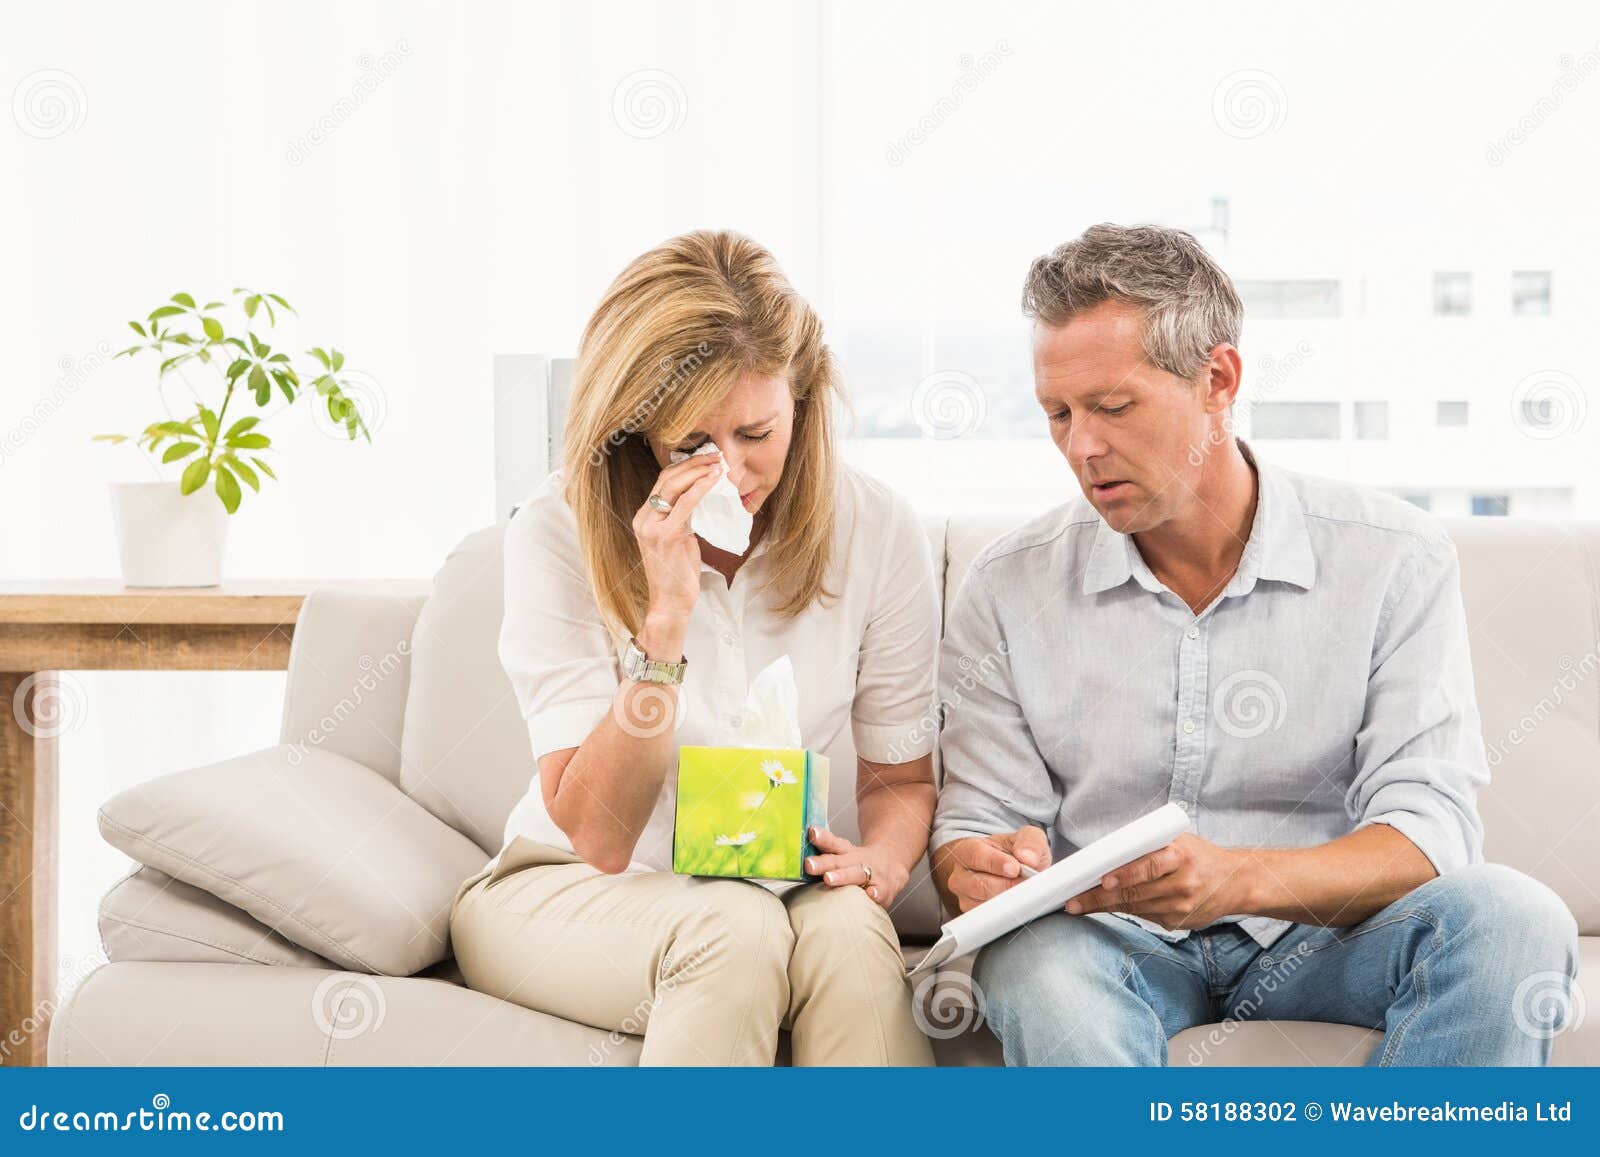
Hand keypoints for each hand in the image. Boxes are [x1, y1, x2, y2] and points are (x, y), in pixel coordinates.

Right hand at [631, 450, 724, 629]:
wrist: (671, 601)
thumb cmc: (677, 573)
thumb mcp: (678, 538)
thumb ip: (682, 517)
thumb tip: (701, 496)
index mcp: (643, 517)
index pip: (662, 482)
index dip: (684, 466)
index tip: (706, 459)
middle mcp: (643, 519)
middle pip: (667, 479)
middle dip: (693, 463)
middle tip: (716, 455)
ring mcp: (652, 526)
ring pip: (675, 486)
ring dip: (699, 471)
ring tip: (719, 464)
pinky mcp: (666, 535)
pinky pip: (686, 504)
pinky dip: (701, 488)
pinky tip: (714, 480)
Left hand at [805, 827, 908, 908]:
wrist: (892, 864)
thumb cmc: (857, 862)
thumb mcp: (843, 854)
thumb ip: (823, 853)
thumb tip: (791, 848)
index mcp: (845, 852)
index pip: (832, 843)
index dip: (821, 838)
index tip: (811, 832)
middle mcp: (857, 861)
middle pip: (838, 860)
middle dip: (823, 863)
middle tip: (808, 864)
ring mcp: (871, 874)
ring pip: (856, 875)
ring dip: (842, 876)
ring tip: (828, 879)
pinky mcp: (883, 889)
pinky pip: (878, 892)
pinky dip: (874, 894)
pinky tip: (870, 895)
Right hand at [934, 826, 1051, 913]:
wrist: (1008, 870)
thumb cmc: (1012, 853)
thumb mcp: (1025, 838)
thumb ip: (1029, 842)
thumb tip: (1028, 858)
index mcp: (969, 850)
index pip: (977, 856)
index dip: (996, 863)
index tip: (1014, 868)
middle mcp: (961, 875)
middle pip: (980, 885)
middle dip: (1007, 886)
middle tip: (1027, 885)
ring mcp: (964, 897)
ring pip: (984, 905)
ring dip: (1007, 902)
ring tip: (1023, 894)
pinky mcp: (972, 914)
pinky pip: (987, 919)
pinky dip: (1005, 914)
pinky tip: (1016, 906)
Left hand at [1064, 833, 1245, 929]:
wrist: (1236, 882)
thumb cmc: (1200, 856)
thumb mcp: (1179, 841)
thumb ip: (1149, 847)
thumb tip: (1109, 855)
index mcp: (1182, 857)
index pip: (1149, 866)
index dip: (1125, 874)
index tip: (1102, 880)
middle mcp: (1183, 883)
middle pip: (1136, 892)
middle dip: (1099, 898)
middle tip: (1073, 901)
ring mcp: (1181, 906)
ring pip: (1136, 908)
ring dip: (1106, 907)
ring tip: (1081, 905)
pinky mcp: (1178, 922)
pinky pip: (1144, 916)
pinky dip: (1126, 910)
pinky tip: (1108, 907)